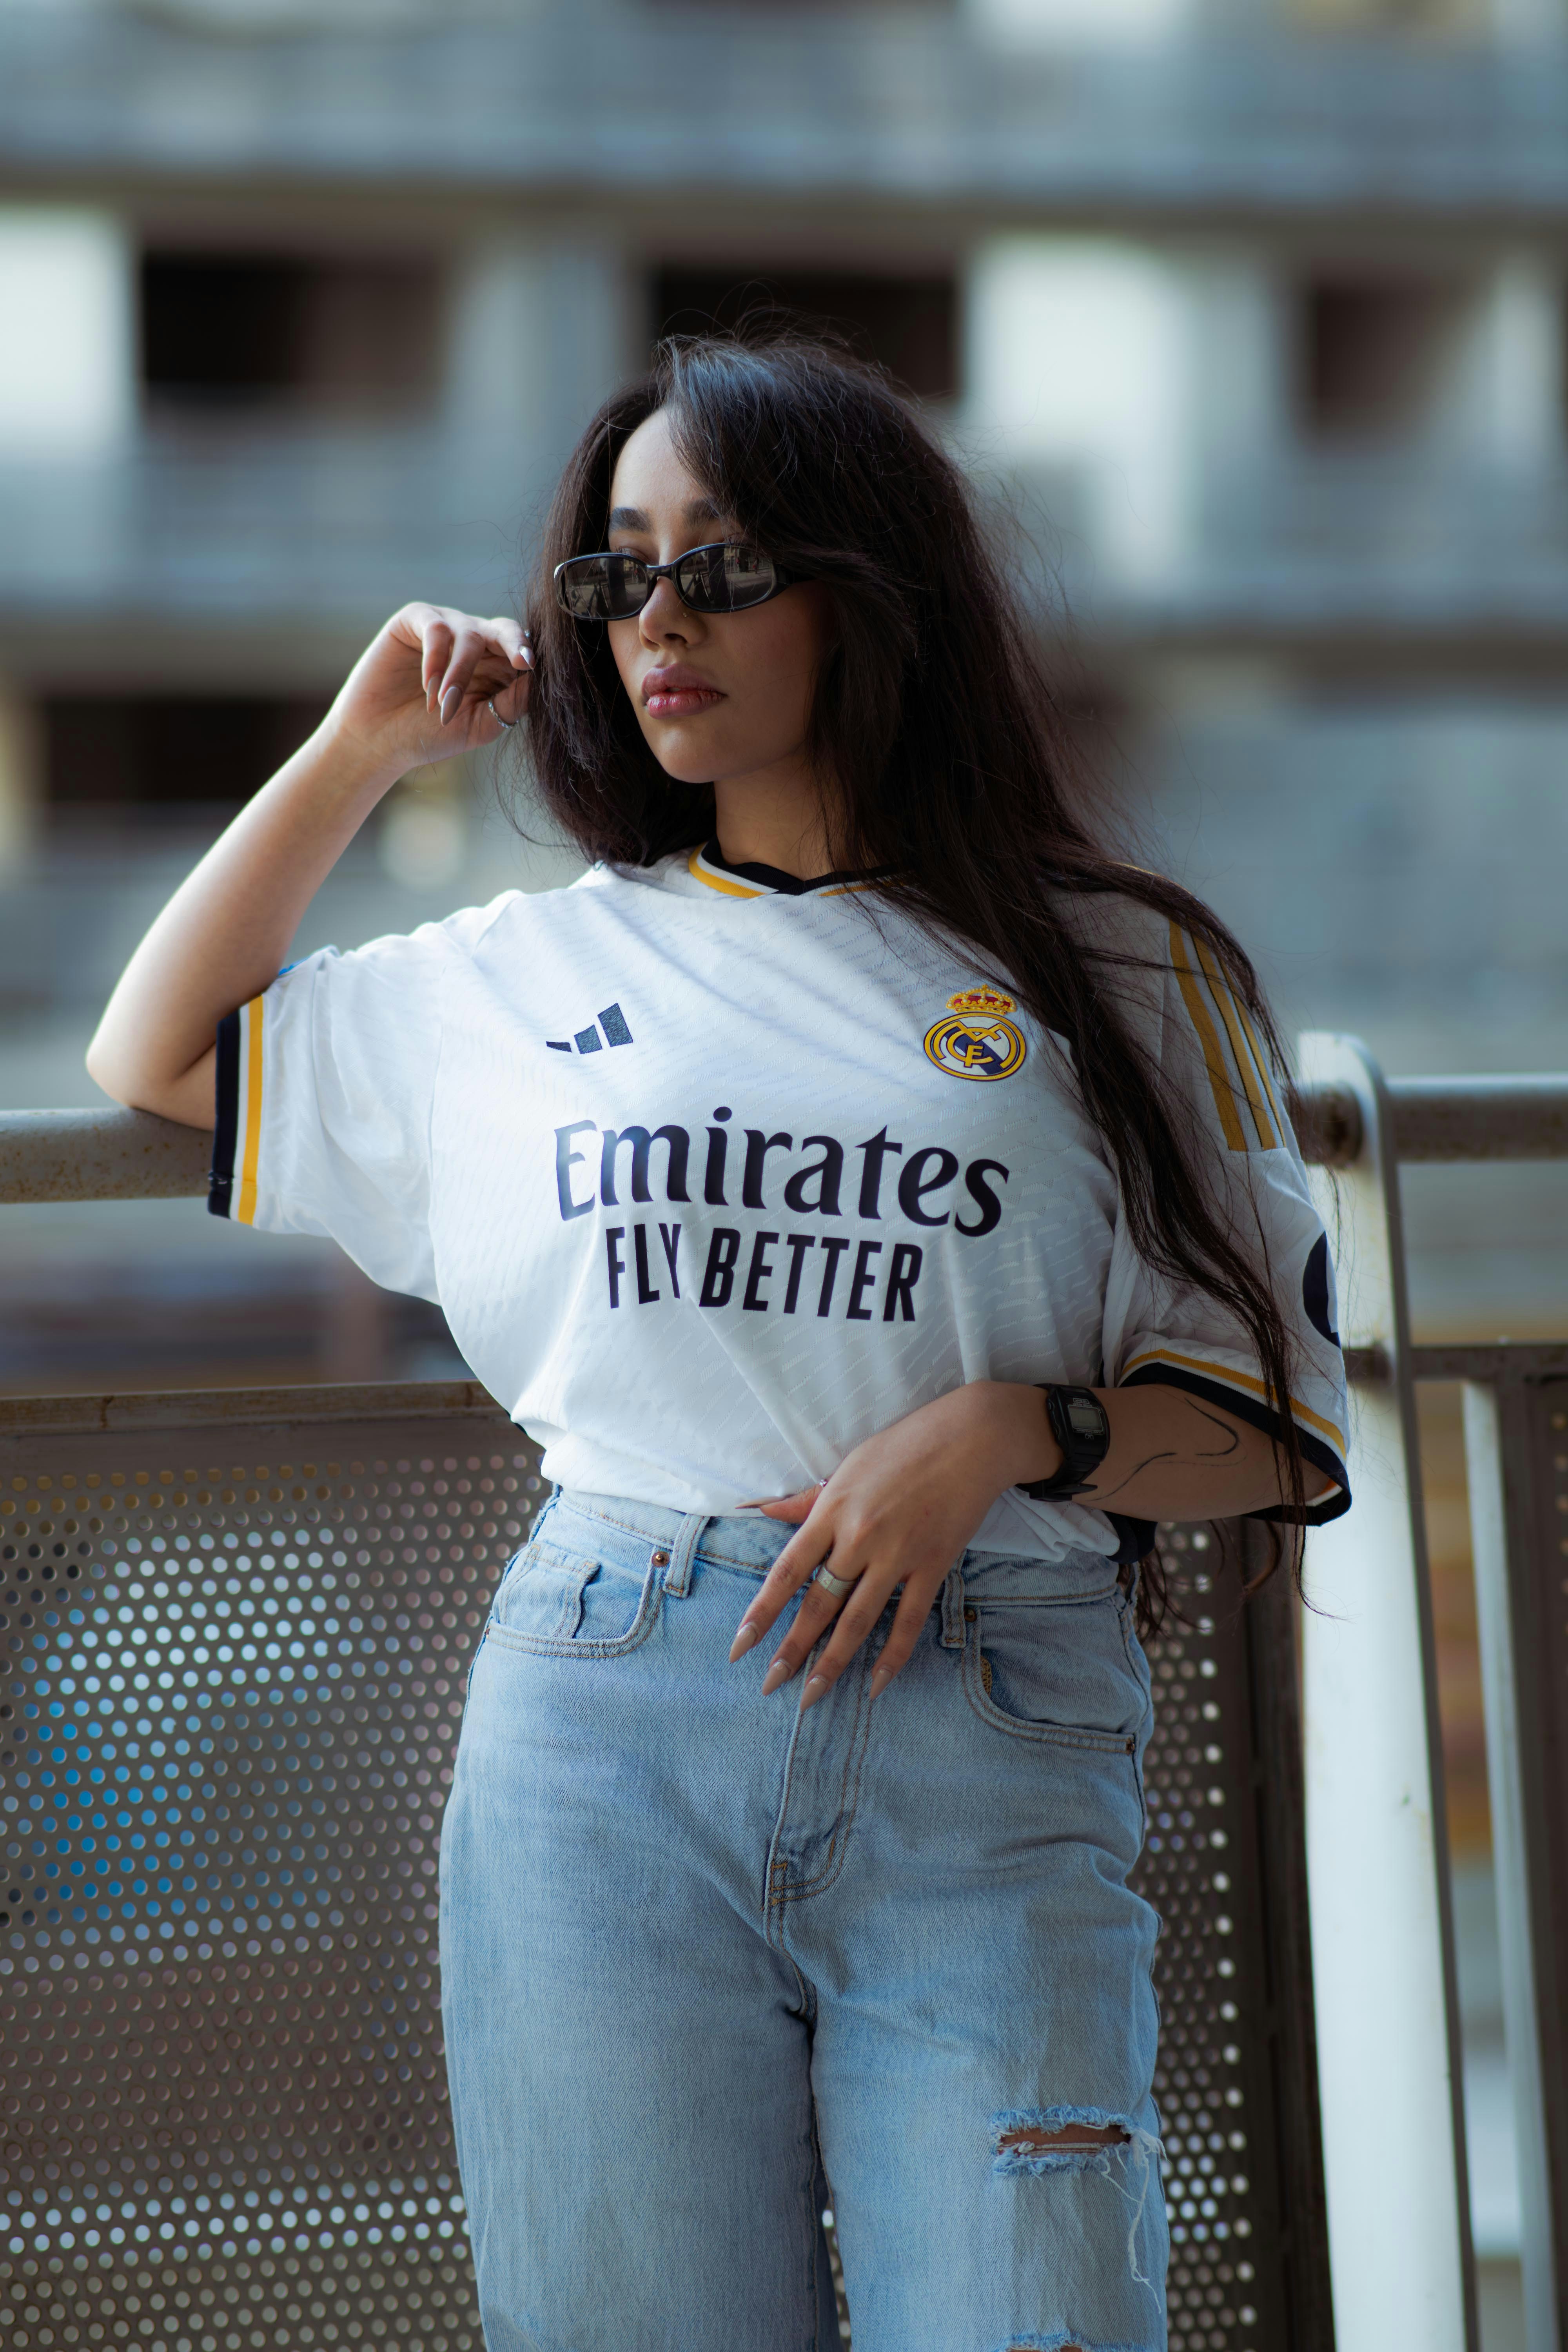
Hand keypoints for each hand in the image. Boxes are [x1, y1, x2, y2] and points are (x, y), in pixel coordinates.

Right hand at [325, 602, 532, 774]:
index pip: (522, 649)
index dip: (531, 654)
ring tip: (443, 708)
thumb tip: (538, 678)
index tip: (533, 666)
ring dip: (459, 674)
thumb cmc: (431, 734)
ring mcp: (445, 626)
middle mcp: (474, 639)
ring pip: (469, 635)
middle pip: (504, 630)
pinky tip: (427, 688)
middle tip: (521, 662)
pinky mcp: (414, 619)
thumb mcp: (479, 724)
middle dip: (514, 646)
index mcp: (496, 663)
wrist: (380, 740)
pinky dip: (436, 660)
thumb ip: (511, 703)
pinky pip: (435, 628)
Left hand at [728, 1382, 1055, 1708]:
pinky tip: (875, 1686)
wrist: (969, 1439)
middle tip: (770, 1686)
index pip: (787, 1572)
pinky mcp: (932, 1566)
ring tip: (810, 1696)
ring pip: (857, 1621)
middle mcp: (858, 1538)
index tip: (740, 1646)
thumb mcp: (847, 1468)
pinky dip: (892, 1656)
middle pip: (818, 1604)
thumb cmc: (903, 1448)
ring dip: (832, 1663)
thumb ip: (807, 1501)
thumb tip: (762, 1511)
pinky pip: (908, 1621)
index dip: (762, 1613)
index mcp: (832, 1511)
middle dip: (791, 1650)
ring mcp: (897, 1555)